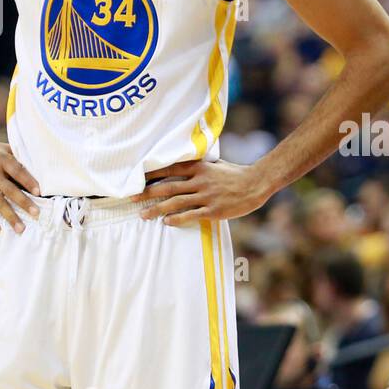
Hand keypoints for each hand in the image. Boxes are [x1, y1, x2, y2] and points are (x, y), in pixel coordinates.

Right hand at [0, 132, 39, 234]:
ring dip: (10, 217)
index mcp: (2, 159)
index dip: (29, 181)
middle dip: (24, 203)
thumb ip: (17, 156)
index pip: (18, 171)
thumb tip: (39, 164)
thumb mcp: (1, 148)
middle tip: (36, 214)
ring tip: (21, 229)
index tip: (39, 192)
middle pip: (10, 190)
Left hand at [130, 158, 270, 224]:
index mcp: (199, 168)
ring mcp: (206, 196)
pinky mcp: (214, 210)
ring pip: (176, 202)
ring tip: (143, 215)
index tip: (135, 179)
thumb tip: (182, 166)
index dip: (151, 174)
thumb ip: (198, 167)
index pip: (169, 169)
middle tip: (131, 198)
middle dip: (147, 193)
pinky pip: (191, 215)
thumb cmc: (235, 175)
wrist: (256, 184)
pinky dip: (177, 219)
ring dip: (157, 209)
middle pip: (167, 186)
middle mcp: (200, 180)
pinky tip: (166, 222)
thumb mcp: (215, 165)